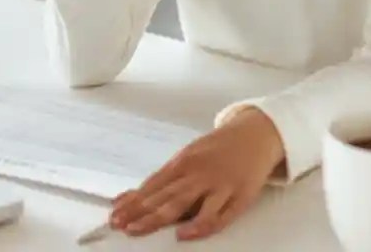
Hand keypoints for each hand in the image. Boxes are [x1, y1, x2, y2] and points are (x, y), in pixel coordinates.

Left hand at [109, 107, 284, 240]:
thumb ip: (164, 179)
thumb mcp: (189, 157)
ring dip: (159, 218)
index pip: (153, 184)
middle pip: (164, 196)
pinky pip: (218, 216)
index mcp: (184, 162)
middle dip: (139, 211)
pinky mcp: (239, 196)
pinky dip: (200, 226)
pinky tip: (184, 234)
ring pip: (185, 204)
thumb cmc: (218, 150)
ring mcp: (219, 185)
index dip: (133, 200)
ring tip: (138, 229)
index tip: (114, 214)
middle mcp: (198, 173)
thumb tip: (129, 197)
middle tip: (118, 224)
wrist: (256, 135)